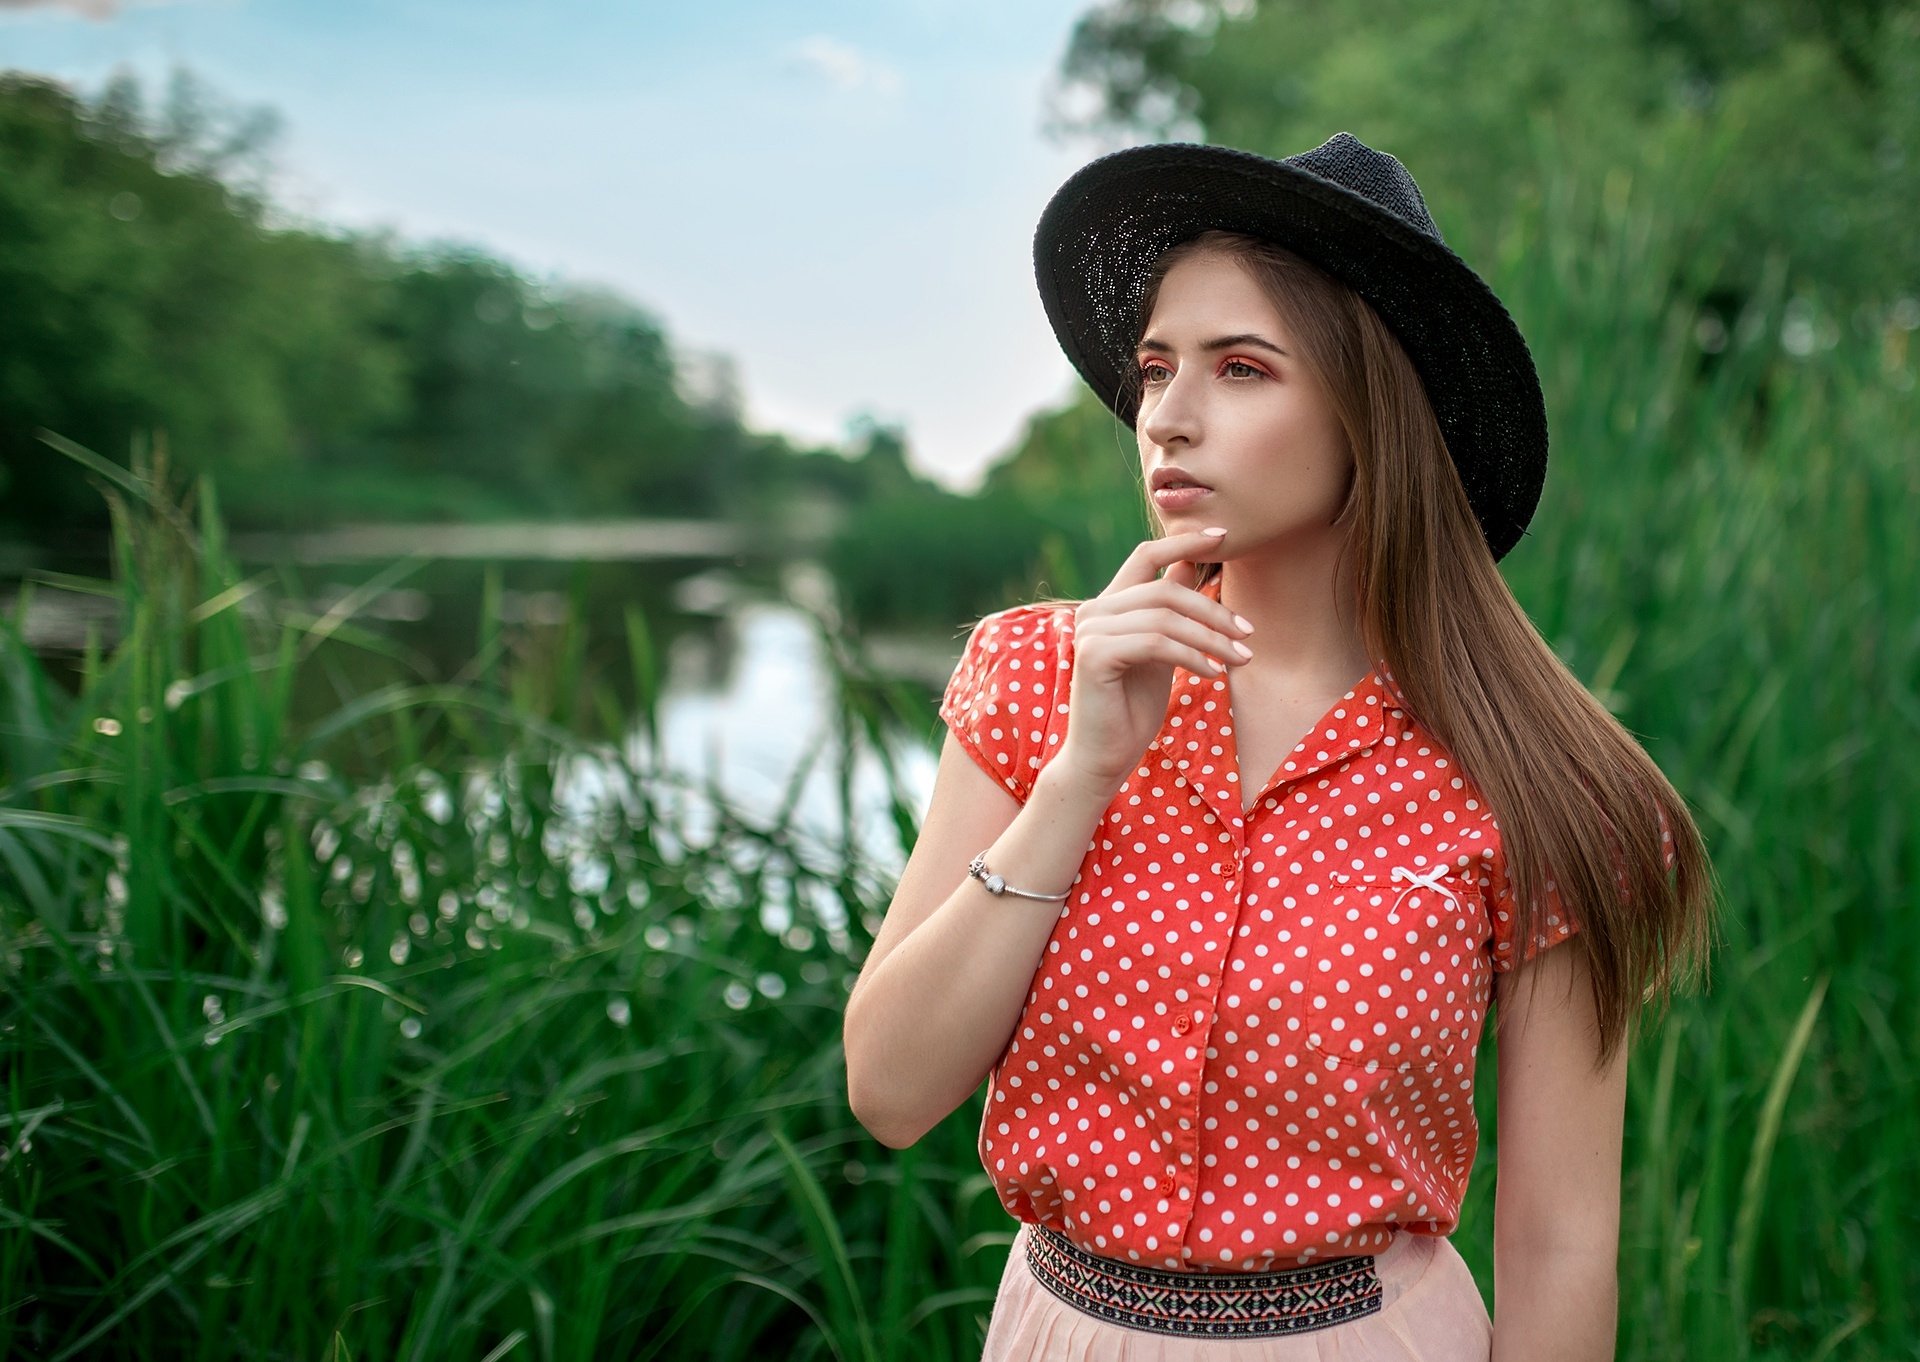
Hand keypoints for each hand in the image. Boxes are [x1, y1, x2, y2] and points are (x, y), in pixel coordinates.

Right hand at [1055, 528, 1253, 794]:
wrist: (1103, 757)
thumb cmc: (1133, 708)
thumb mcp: (1160, 651)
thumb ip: (1170, 612)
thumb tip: (1191, 565)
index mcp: (1109, 604)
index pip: (1146, 555)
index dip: (1185, 542)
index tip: (1224, 535)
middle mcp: (1094, 611)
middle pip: (1165, 590)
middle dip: (1213, 610)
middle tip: (1249, 632)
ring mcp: (1091, 631)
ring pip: (1164, 617)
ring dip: (1211, 637)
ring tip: (1240, 658)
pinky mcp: (1095, 655)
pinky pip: (1156, 643)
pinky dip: (1192, 656)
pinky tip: (1213, 674)